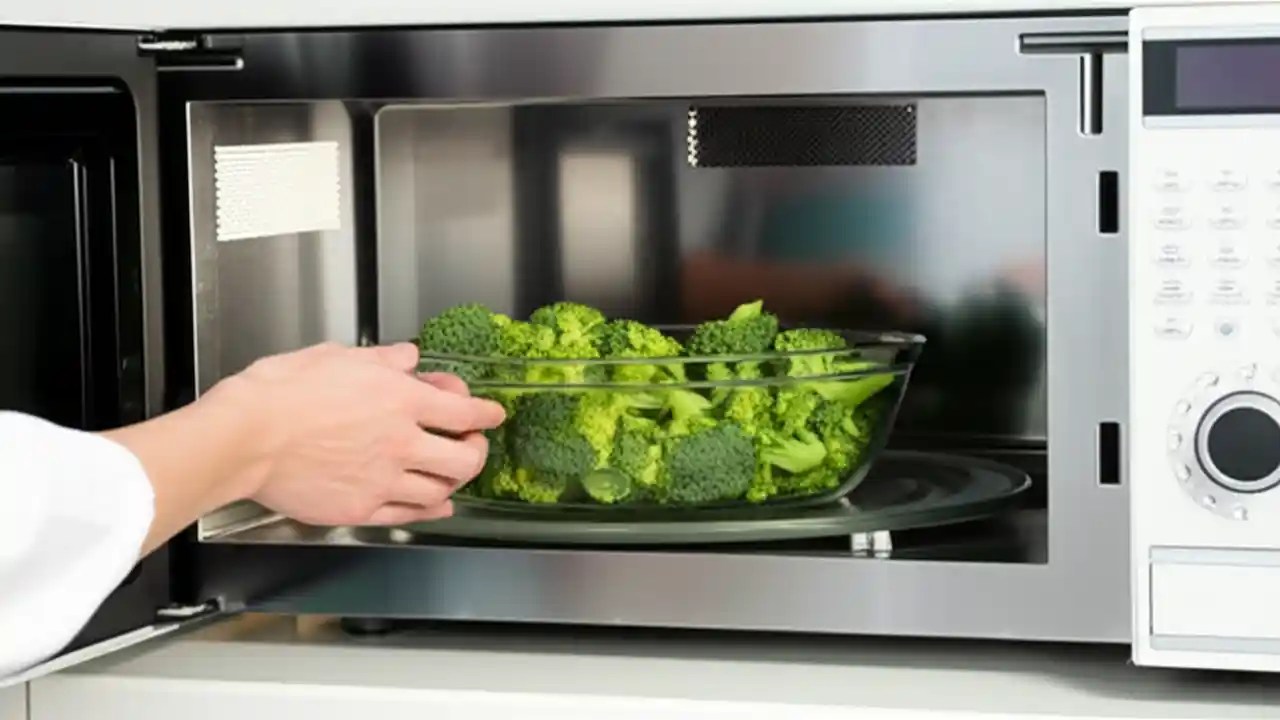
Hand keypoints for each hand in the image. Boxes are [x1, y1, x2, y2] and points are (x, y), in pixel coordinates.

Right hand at [201, 342, 505, 525]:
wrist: (245, 437)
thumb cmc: (282, 392)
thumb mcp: (338, 356)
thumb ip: (383, 359)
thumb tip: (408, 358)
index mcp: (401, 398)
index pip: (463, 410)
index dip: (486, 413)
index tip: (492, 414)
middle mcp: (401, 442)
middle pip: (465, 457)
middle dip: (478, 450)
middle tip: (473, 445)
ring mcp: (383, 480)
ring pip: (442, 490)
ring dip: (455, 481)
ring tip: (453, 474)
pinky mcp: (362, 509)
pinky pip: (409, 515)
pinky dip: (431, 510)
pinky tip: (436, 505)